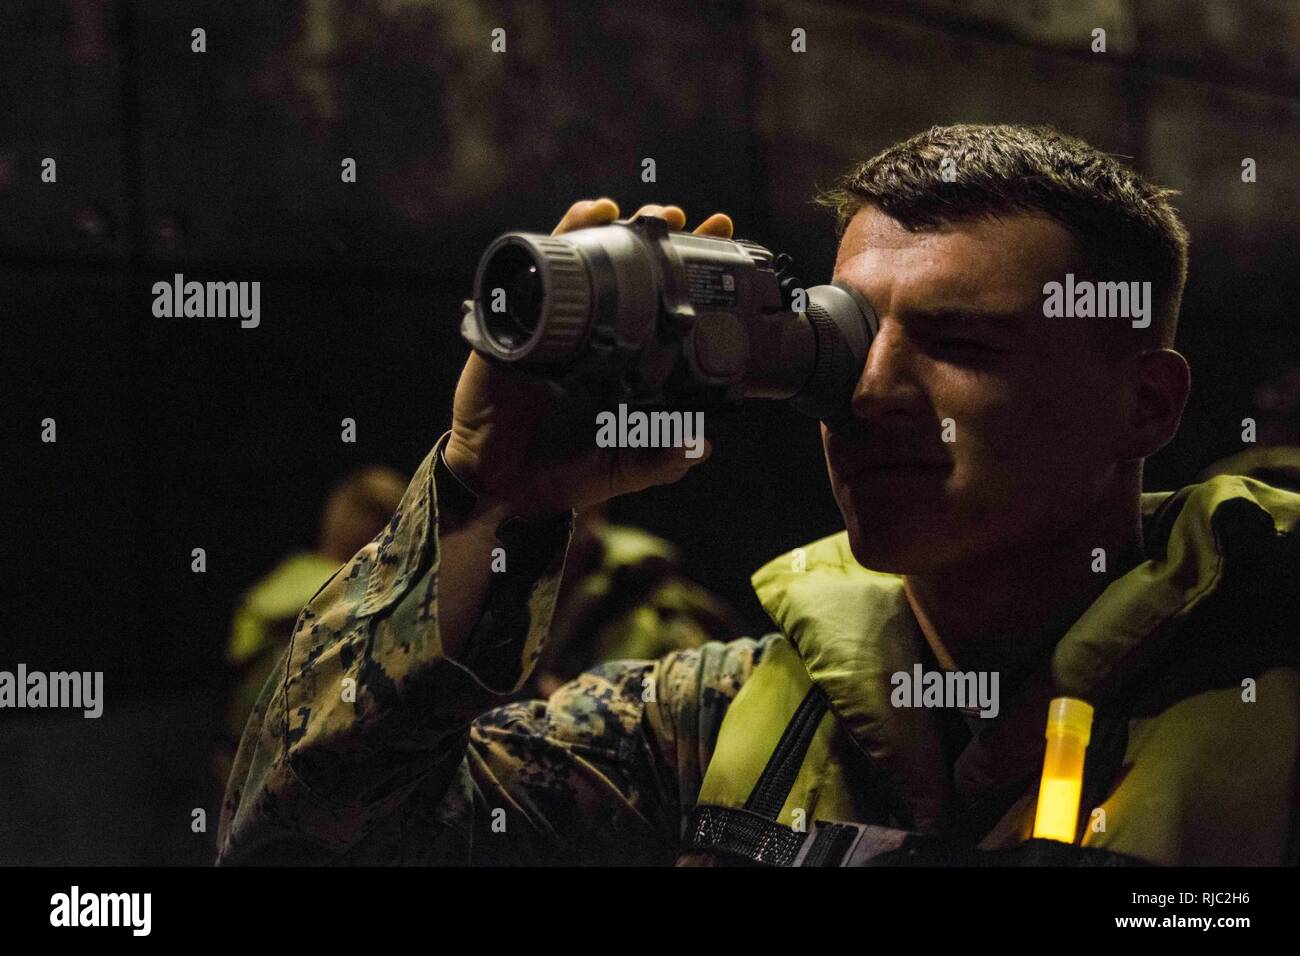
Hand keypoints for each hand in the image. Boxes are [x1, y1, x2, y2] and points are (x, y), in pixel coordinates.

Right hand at [444, 198, 732, 515]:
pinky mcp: (510, 334)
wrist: (501, 494)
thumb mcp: (621, 467)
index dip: (684, 273)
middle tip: (674, 217)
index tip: (716, 243)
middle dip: (648, 237)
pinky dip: (552, 245)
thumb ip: (660, 460)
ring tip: (628, 211)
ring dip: (601, 229)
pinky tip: (582, 221)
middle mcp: (583, 338)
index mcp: (613, 362)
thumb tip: (702, 446)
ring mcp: (546, 332)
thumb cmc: (558, 475)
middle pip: (619, 272)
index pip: (656, 306)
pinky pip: (530, 280)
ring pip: (575, 265)